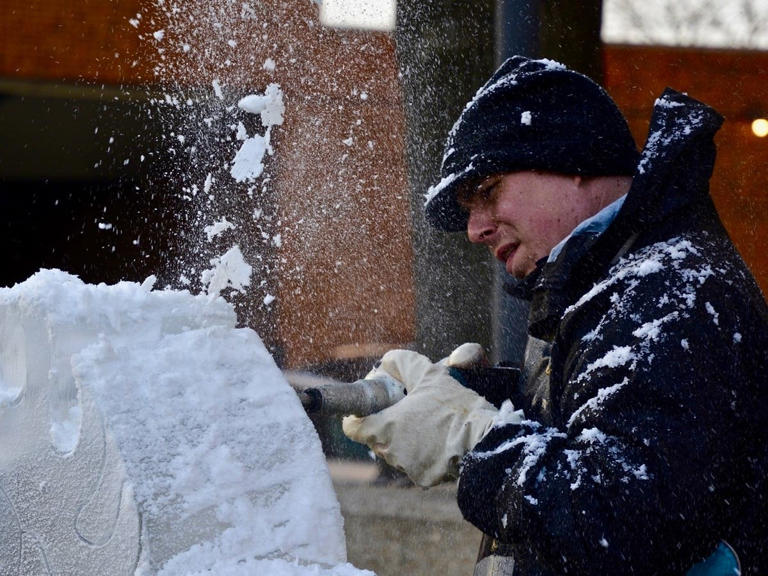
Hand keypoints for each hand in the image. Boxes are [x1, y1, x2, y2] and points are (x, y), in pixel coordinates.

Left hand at [342, 345, 499, 486]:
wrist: (485, 441)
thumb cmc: (454, 409)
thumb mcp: (430, 375)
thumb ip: (405, 364)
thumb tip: (390, 360)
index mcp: (384, 428)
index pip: (352, 427)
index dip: (360, 413)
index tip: (376, 404)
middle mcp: (389, 453)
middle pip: (377, 436)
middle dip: (389, 421)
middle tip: (410, 407)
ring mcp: (406, 468)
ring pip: (396, 449)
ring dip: (407, 436)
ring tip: (431, 421)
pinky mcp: (424, 479)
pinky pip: (416, 461)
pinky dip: (424, 451)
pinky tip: (442, 438)